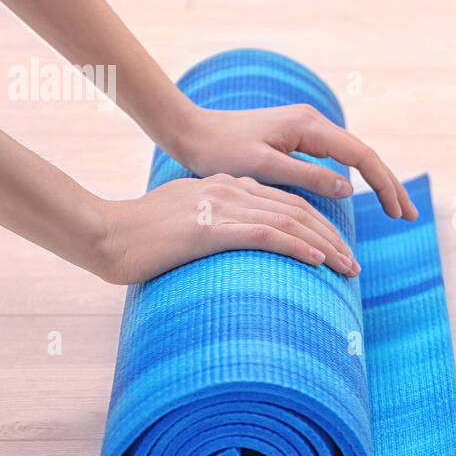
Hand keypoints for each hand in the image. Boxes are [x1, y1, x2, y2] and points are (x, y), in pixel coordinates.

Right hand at [96, 174, 358, 284]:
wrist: (102, 235)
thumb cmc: (137, 239)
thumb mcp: (182, 225)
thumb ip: (211, 227)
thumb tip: (230, 246)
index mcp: (223, 187)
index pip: (283, 202)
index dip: (317, 223)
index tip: (337, 247)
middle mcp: (227, 190)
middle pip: (295, 209)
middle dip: (331, 235)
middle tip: (353, 262)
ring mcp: (220, 207)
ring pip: (288, 221)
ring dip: (324, 245)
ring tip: (348, 267)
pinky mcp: (210, 229)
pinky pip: (264, 235)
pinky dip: (296, 246)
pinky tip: (318, 261)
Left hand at [174, 104, 418, 220]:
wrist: (189, 130)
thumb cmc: (219, 151)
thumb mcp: (263, 167)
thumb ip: (307, 175)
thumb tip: (350, 188)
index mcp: (308, 126)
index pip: (362, 156)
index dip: (384, 185)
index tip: (399, 213)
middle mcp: (312, 122)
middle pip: (365, 155)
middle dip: (389, 185)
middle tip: (409, 216)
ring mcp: (306, 128)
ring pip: (353, 156)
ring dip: (376, 182)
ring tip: (395, 209)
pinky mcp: (297, 137)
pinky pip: (337, 158)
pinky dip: (356, 177)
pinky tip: (361, 194)